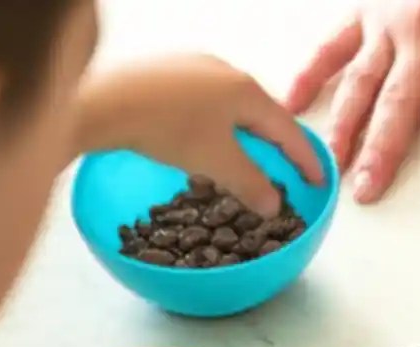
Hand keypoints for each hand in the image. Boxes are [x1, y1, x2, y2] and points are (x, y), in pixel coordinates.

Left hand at [76, 55, 323, 215]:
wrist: (102, 102)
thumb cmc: (165, 128)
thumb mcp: (216, 163)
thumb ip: (251, 185)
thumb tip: (273, 206)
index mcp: (246, 90)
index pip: (288, 130)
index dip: (305, 159)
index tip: (318, 180)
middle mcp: (224, 70)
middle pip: (261, 114)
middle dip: (273, 144)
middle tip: (282, 170)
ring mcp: (192, 67)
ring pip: (230, 106)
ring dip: (242, 135)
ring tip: (242, 158)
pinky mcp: (164, 72)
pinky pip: (202, 102)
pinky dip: (213, 125)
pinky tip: (200, 140)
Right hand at [285, 0, 419, 202]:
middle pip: (400, 103)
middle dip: (384, 151)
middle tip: (368, 192)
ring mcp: (386, 24)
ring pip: (361, 83)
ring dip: (344, 127)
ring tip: (332, 166)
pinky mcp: (362, 11)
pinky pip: (331, 46)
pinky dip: (309, 74)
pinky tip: (293, 106)